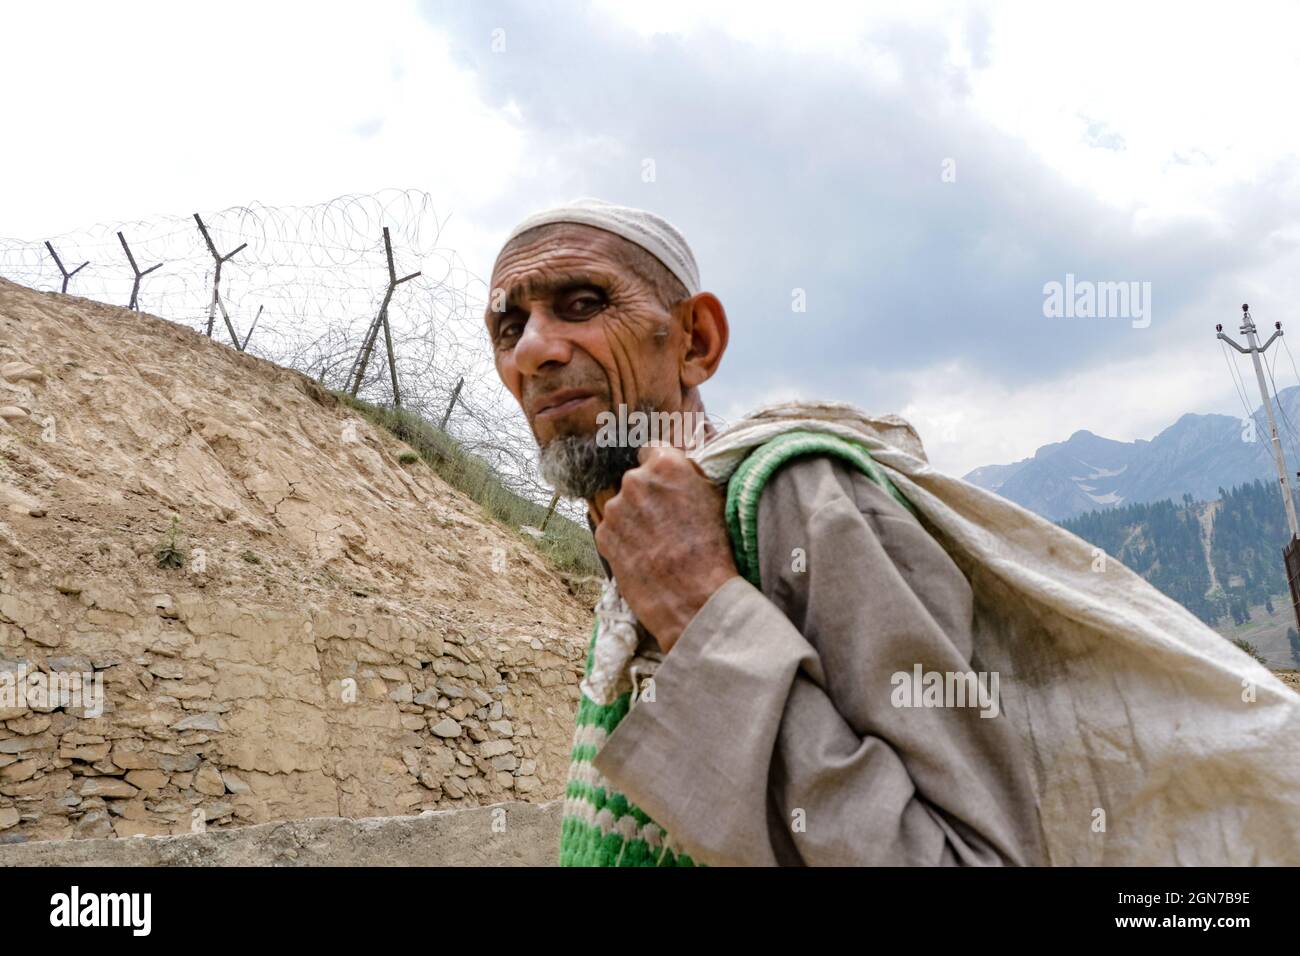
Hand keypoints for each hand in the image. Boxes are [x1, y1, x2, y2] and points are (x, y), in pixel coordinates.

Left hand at [594, 445, 738, 652]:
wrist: (696, 597)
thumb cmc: (714, 550)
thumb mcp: (715, 499)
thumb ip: (690, 477)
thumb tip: (680, 471)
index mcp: (666, 464)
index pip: (652, 451)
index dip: (660, 471)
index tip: (665, 486)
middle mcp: (635, 480)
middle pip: (636, 481)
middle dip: (647, 497)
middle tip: (666, 523)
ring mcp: (615, 509)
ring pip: (622, 508)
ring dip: (634, 520)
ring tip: (656, 545)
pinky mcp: (603, 536)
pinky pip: (612, 531)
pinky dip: (623, 541)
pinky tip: (643, 557)